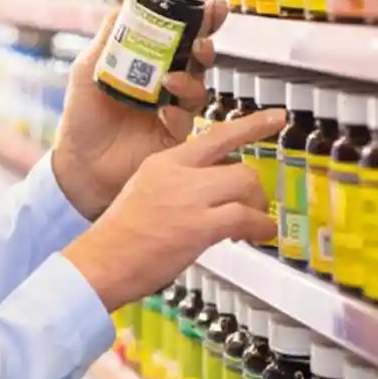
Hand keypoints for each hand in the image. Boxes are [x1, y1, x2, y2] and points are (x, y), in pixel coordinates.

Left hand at [52, 0, 229, 218]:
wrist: (79, 162)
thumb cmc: (82, 118)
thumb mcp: (88, 70)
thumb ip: (108, 39)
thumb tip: (122, 4)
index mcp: (149, 66)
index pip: (180, 38)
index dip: (200, 22)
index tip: (212, 7)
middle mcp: (165, 86)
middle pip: (198, 60)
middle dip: (205, 46)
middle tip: (200, 43)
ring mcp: (172, 110)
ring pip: (198, 88)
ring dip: (190, 80)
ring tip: (172, 79)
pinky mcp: (174, 137)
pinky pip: (187, 120)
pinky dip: (178, 112)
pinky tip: (164, 111)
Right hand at [61, 110, 283, 311]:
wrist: (101, 261)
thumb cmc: (120, 237)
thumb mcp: (146, 193)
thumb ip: (179, 186)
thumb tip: (215, 194)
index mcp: (163, 162)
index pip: (215, 136)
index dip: (251, 126)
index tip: (276, 117)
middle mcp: (177, 174)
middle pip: (240, 166)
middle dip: (253, 190)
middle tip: (251, 207)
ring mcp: (188, 199)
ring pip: (247, 186)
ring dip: (257, 208)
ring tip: (251, 225)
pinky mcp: (198, 226)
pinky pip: (246, 218)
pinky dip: (260, 228)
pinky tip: (257, 235)